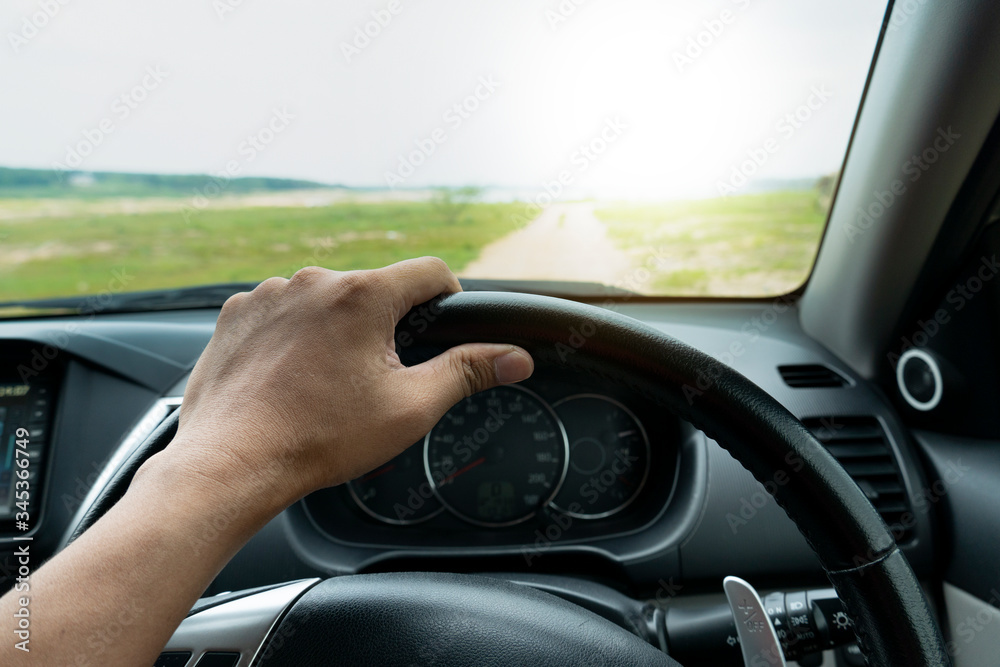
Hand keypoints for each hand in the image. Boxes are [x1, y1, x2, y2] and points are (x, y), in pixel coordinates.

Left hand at [168, 257, 533, 509]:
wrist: (231, 463)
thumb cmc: (319, 438)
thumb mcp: (410, 407)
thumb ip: (468, 372)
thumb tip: (516, 357)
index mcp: (362, 295)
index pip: (429, 270)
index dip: (447, 297)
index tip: (441, 326)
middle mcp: (313, 281)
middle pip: (373, 288)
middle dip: (384, 325)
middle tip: (375, 377)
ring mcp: (268, 294)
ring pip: (325, 300)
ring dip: (335, 329)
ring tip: (325, 383)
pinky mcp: (237, 313)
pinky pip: (282, 311)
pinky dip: (293, 335)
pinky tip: (289, 377)